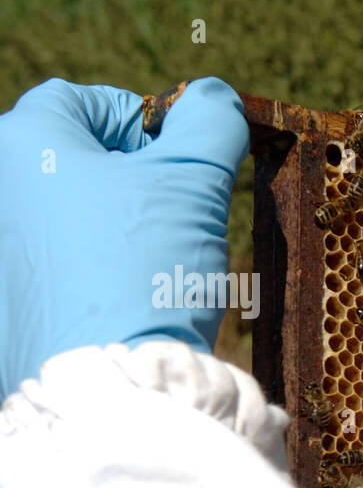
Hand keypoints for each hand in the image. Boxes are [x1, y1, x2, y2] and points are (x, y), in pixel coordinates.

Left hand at [0, 78, 248, 397]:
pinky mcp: (9, 303)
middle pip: (72, 161)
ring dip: (115, 228)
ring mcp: (2, 253)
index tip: (183, 161)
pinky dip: (94, 275)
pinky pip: (57, 271)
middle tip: (178, 214)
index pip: (82, 101)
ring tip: (158, 266)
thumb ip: (211, 124)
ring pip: (68, 219)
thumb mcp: (194, 183)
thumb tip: (216, 100)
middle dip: (131, 180)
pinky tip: (129, 303)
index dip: (143, 121)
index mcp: (24, 144)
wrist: (112, 387)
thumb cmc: (145, 272)